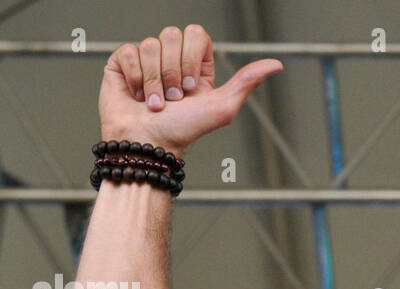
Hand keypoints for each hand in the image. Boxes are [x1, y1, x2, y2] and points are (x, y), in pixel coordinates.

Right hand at [100, 24, 282, 156]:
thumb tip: (276, 64)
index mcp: (195, 66)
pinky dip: (135, 78)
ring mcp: (146, 61)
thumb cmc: (183, 131)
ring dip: (154, 81)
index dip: (193, 57)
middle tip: (173, 99)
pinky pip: (129, 51)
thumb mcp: (222, 107)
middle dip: (173, 71)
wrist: (147, 144)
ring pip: (150, 45)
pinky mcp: (122, 64)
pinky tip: (136, 96)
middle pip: (172, 35)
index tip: (192, 86)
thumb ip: (247, 82)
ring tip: (155, 103)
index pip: (196, 33)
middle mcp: (171, 60)